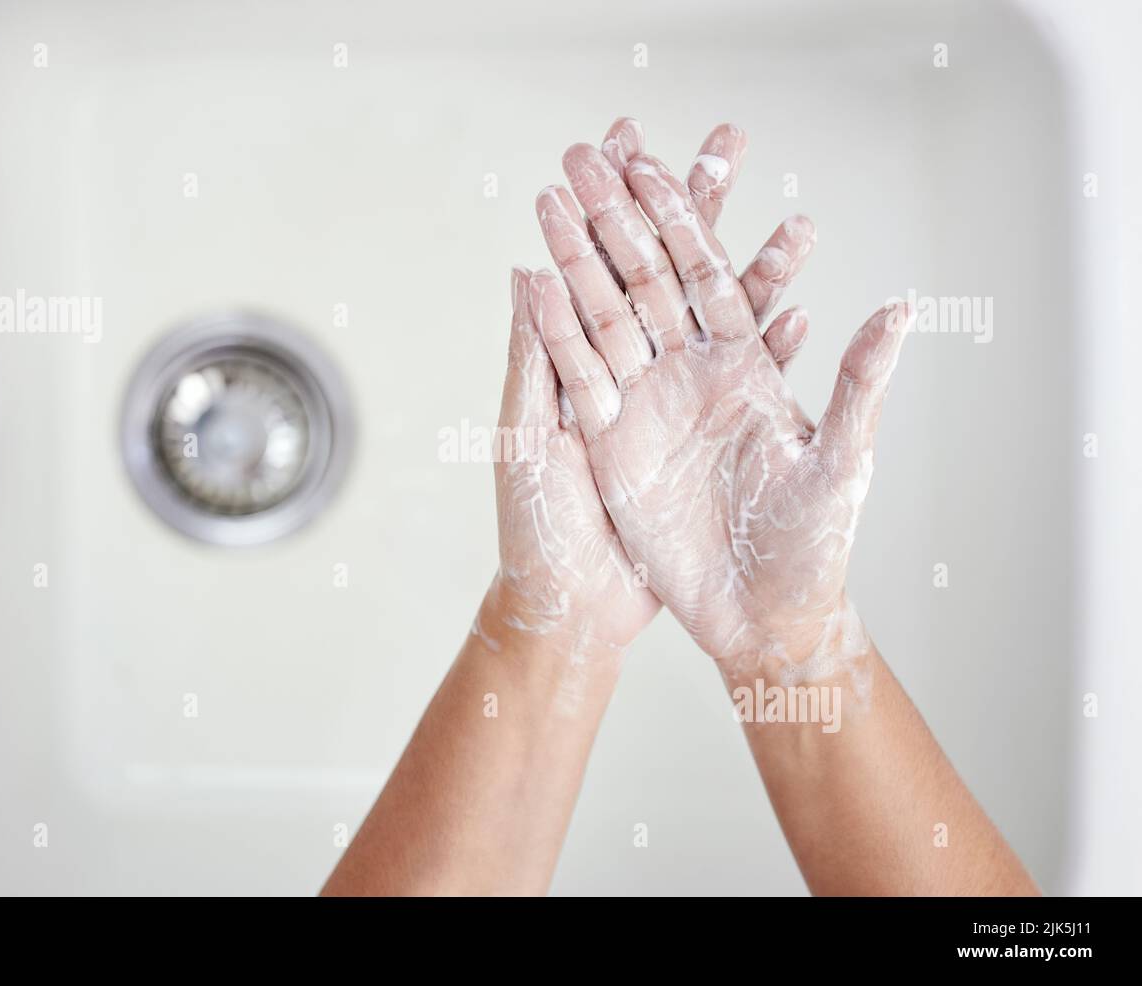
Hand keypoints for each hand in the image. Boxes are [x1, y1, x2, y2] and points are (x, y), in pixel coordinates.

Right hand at [530, 135, 909, 687]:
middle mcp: (691, 374)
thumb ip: (860, 383)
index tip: (654, 157)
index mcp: (744, 365)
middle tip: (584, 151)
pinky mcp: (612, 444)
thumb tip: (903, 308)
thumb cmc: (811, 545)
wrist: (758, 616)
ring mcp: (647, 406)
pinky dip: (556, 332)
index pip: (709, 272)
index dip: (684, 215)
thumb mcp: (841, 462)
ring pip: (604, 316)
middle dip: (616, 215)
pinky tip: (534, 282)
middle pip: (647, 278)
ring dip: (575, 260)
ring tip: (548, 201)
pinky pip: (578, 377)